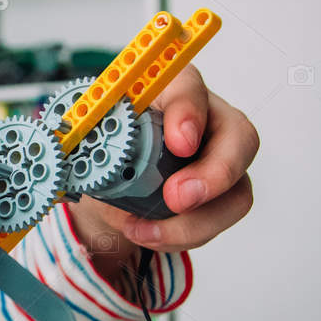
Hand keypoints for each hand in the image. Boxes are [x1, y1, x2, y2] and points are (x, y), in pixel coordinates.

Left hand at [67, 65, 257, 263]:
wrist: (107, 179)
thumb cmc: (106, 146)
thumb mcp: (91, 138)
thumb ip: (93, 138)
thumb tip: (80, 148)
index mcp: (169, 88)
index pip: (189, 87)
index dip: (188, 113)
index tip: (179, 143)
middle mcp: (207, 116)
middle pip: (241, 138)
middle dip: (213, 175)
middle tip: (175, 200)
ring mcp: (222, 157)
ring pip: (236, 190)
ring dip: (192, 221)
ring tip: (143, 230)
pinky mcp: (224, 193)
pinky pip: (220, 219)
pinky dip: (183, 234)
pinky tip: (147, 233)